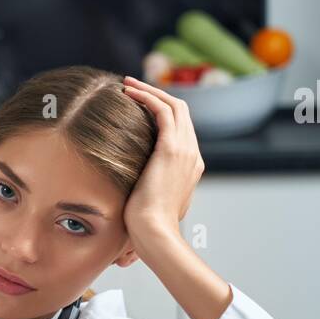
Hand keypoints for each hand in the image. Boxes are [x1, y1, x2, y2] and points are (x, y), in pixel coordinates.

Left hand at [120, 74, 204, 242]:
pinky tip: (128, 93)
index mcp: (191, 167)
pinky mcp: (172, 148)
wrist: (155, 234)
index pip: (181, 129)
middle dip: (157, 95)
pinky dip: (146, 97)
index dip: (161, 112)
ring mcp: (185, 151)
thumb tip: (135, 197)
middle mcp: (192, 155)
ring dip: (150, 91)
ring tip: (127, 84)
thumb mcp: (152, 205)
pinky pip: (162, 110)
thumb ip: (149, 193)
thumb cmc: (148, 228)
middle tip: (132, 87)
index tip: (138, 105)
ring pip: (174, 105)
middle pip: (181, 111)